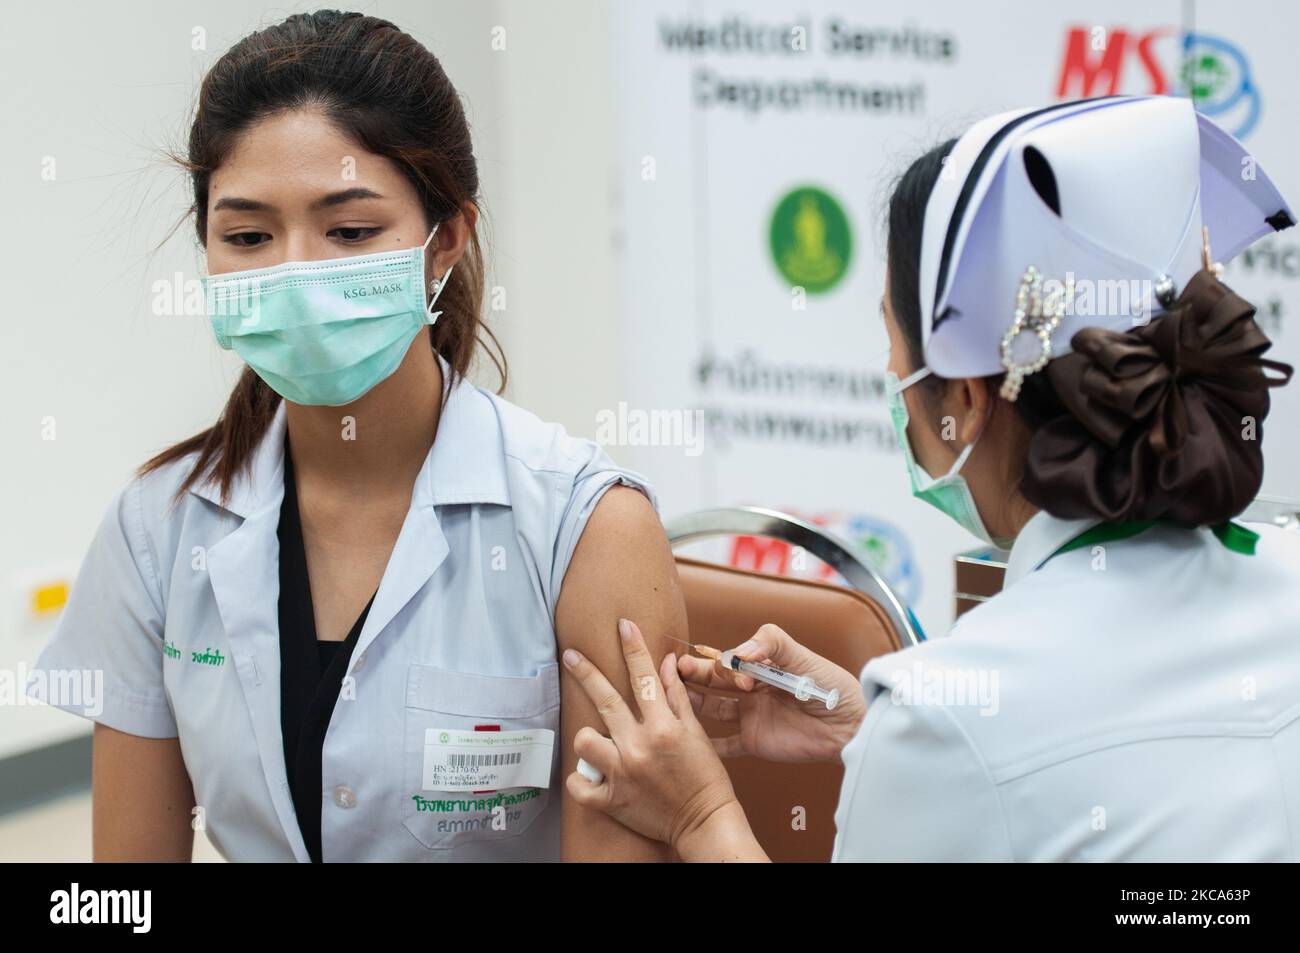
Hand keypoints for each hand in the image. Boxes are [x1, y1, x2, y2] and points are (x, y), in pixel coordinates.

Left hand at [562, 619, 764, 859]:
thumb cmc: (704, 776)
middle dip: (585, 671)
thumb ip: (676, 697)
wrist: (704, 822)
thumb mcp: (696, 732)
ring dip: (588, 738)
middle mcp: (639, 747)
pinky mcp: (611, 800)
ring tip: (597, 741)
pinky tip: (590, 775)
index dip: (633, 647)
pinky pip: (579, 784)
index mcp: (663, 727)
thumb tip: (665, 663)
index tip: (623, 625)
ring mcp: (622, 774)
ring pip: (584, 741)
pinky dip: (581, 780)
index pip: (644, 677)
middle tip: (570, 655)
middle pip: (604, 700)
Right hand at [678, 623, 866, 763]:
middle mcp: (752, 690)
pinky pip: (726, 745)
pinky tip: (687, 741)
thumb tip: (739, 653)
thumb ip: (771, 643)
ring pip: (713, 708)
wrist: (851, 726)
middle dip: (695, 674)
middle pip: (715, 680)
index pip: (730, 659)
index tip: (734, 672)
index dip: (723, 663)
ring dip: (693, 701)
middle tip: (676, 669)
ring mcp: (751, 716)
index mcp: (762, 666)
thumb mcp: (803, 656)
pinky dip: (708, 744)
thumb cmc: (832, 686)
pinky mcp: (755, 741)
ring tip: (672, 697)